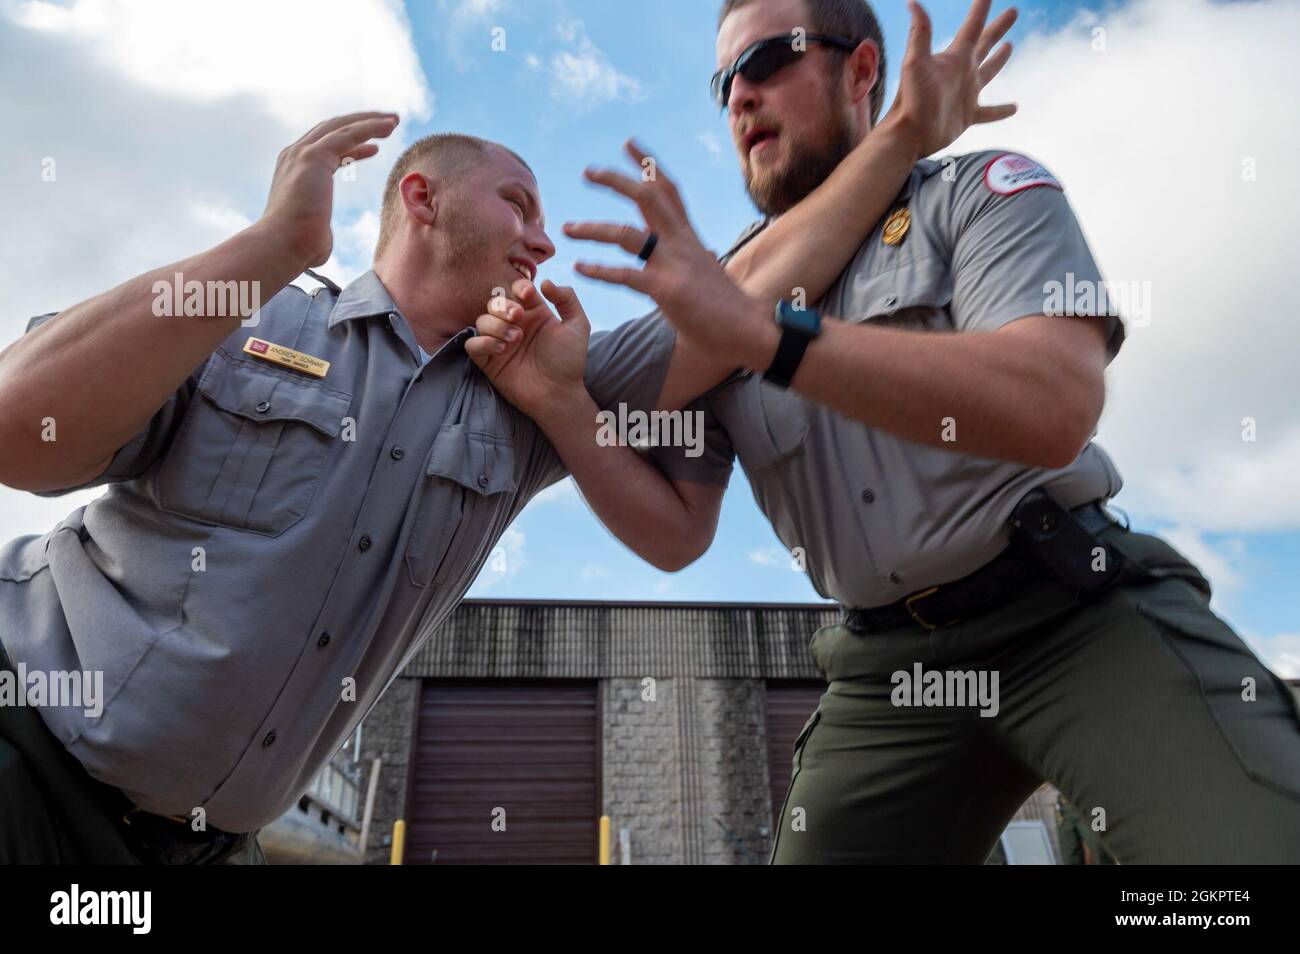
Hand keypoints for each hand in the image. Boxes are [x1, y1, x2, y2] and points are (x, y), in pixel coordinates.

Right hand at [259, 112, 399, 268]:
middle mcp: (295, 156)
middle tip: (389, 124)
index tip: (373, 148)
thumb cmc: (298, 247)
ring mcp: (303, 153)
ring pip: (343, 126)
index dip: (351, 145)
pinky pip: (348, 133)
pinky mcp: (314, 156)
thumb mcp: (313, 230)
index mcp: (293, 170)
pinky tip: (388, 126)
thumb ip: (319, 226)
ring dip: (370, 121)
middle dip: (362, 124)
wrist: (281, 245)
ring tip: (395, 121)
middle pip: (333, 129)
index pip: (325, 147)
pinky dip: (370, 127)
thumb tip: (323, 237)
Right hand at [466, 278, 591, 418]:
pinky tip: (501, 350)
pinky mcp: (488, 360)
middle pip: (495, 302)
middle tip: (517, 317)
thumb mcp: (577, 326)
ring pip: (481, 320)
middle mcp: (514, 325)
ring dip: (496, 325)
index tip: (527, 295)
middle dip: (504, 306)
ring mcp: (500, 342)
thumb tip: (545, 282)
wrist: (559, 393)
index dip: (519, 288)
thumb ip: (568, 299)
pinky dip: (483, 342)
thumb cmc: (569, 362)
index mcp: (533, 313)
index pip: (517, 290)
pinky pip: (472, 344)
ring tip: (515, 339)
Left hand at [564, 142, 768, 365]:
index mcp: (689, 237)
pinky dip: (599, 270)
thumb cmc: (726, 307)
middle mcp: (681, 242)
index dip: (648, 165)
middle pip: (647, 196)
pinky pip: (625, 274)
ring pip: (626, 234)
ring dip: (592, 229)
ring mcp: (674, 264)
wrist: (747, 330)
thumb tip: (697, 250)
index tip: (628, 144)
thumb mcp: (707, 271)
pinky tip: (580, 267)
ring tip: (567, 228)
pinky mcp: (667, 290)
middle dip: (616, 180)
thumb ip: (694, 257)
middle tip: (588, 172)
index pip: (668, 190)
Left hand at [887, 0, 1018, 158]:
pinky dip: (1001, 111)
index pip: (973, 26)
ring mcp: (966, 94)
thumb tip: (912, 1)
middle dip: (998, 27)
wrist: (908, 134)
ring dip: (999, 60)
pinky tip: (1015, 108)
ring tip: (1009, 47)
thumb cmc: (911, 99)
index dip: (982, 7)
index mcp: (954, 57)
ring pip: (989, 72)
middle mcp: (962, 72)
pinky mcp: (967, 116)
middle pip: (985, 43)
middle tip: (1013, 11)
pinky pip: (990, 113)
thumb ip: (919, 33)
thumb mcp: (916, 63)